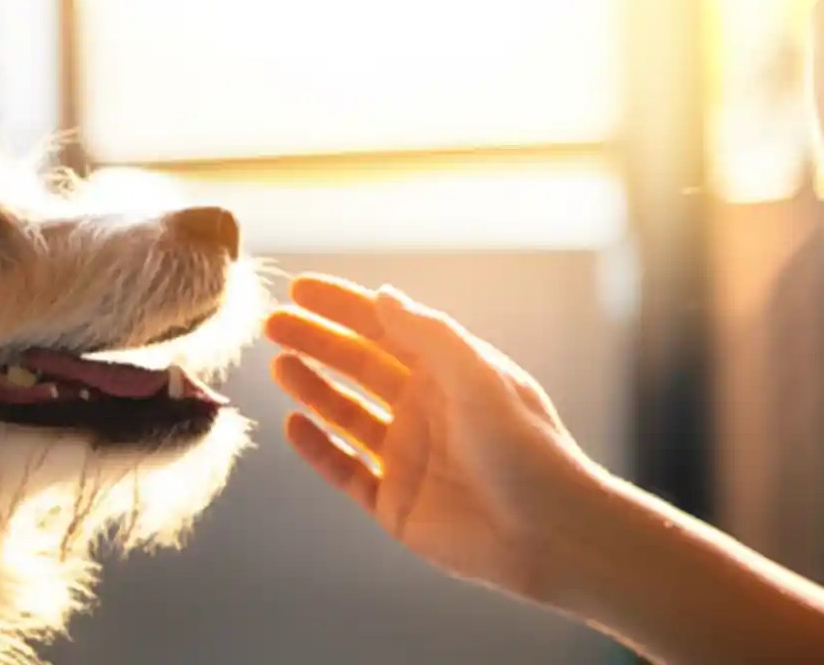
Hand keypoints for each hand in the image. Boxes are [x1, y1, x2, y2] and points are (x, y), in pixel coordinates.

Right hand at [266, 274, 607, 601]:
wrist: (550, 534)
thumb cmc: (526, 448)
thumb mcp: (478, 376)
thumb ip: (429, 334)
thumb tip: (383, 295)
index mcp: (450, 373)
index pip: (386, 328)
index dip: (343, 306)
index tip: (299, 289)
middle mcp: (425, 409)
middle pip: (358, 366)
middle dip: (316, 342)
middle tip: (272, 324)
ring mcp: (407, 456)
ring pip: (346, 414)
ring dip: (312, 388)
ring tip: (278, 366)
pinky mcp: (394, 503)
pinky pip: (345, 469)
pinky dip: (318, 448)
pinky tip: (293, 424)